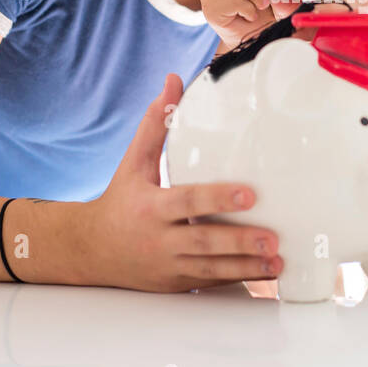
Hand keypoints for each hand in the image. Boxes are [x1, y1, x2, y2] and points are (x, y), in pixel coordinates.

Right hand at [83, 73, 282, 291]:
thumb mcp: (132, 163)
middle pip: (204, 242)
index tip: (250, 194)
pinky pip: (209, 283)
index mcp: (151, 207)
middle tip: (273, 238)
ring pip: (210, 269)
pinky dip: (236, 280)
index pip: (188, 202)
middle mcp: (160, 239)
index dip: (219, 197)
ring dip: (246, 267)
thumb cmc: (120, 201)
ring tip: (277, 262)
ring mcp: (168, 266)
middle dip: (240, 242)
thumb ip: (155, 124)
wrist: (90, 250)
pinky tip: (263, 275)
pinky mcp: (175, 284)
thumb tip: (173, 82)